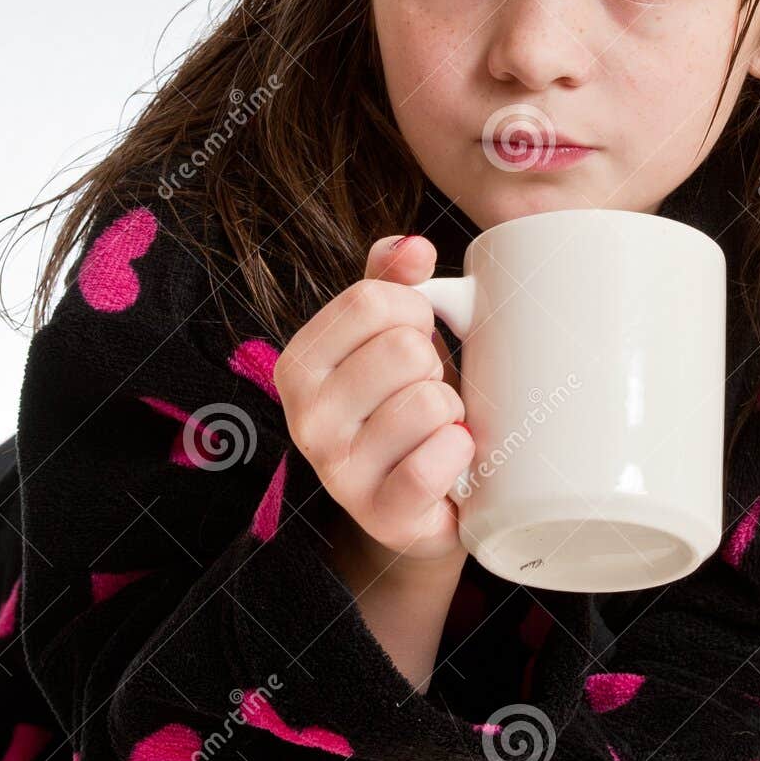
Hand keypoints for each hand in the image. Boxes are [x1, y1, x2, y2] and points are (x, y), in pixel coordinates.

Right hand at [273, 233, 470, 563]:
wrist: (419, 503)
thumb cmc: (402, 406)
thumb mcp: (387, 337)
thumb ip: (391, 281)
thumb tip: (412, 246)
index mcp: (299, 364)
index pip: (372, 299)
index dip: (415, 311)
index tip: (416, 337)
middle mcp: (305, 418)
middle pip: (403, 348)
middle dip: (434, 364)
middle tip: (426, 390)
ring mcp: (338, 471)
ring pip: (427, 402)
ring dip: (451, 411)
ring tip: (437, 429)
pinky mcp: (381, 514)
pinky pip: (435, 462)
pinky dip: (461, 453)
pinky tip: (452, 460)